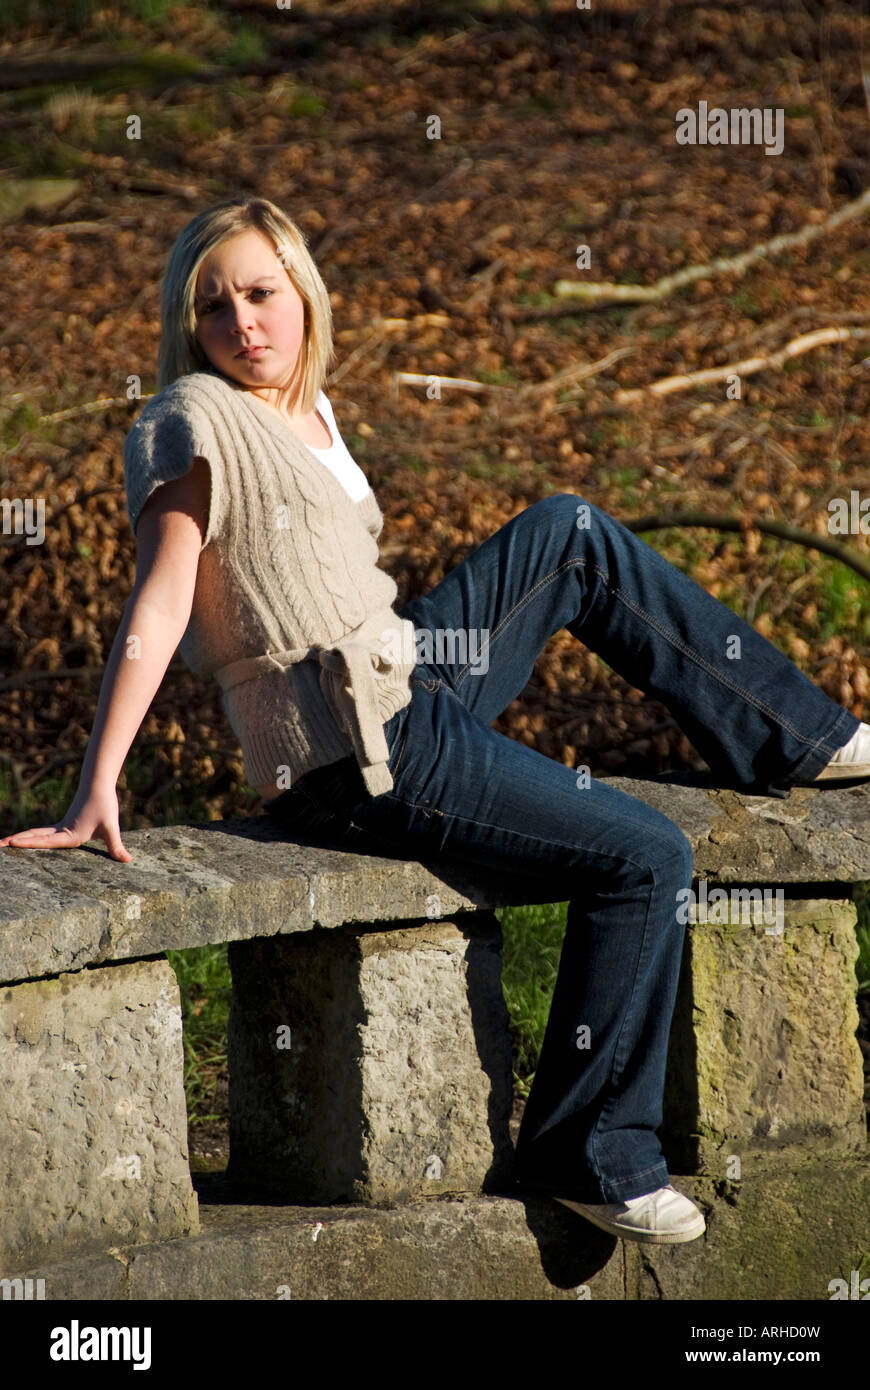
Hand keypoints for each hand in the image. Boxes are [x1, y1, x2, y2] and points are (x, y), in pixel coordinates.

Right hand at [0, 784, 131, 861]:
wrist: (97, 785)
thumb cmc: (104, 805)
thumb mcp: (111, 828)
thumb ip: (116, 846)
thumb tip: (127, 860)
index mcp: (70, 834)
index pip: (46, 842)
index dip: (29, 844)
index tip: (11, 844)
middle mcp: (61, 831)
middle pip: (33, 837)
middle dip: (15, 842)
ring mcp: (60, 827)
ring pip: (35, 833)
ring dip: (19, 839)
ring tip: (3, 844)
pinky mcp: (62, 825)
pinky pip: (42, 833)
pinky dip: (30, 837)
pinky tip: (23, 841)